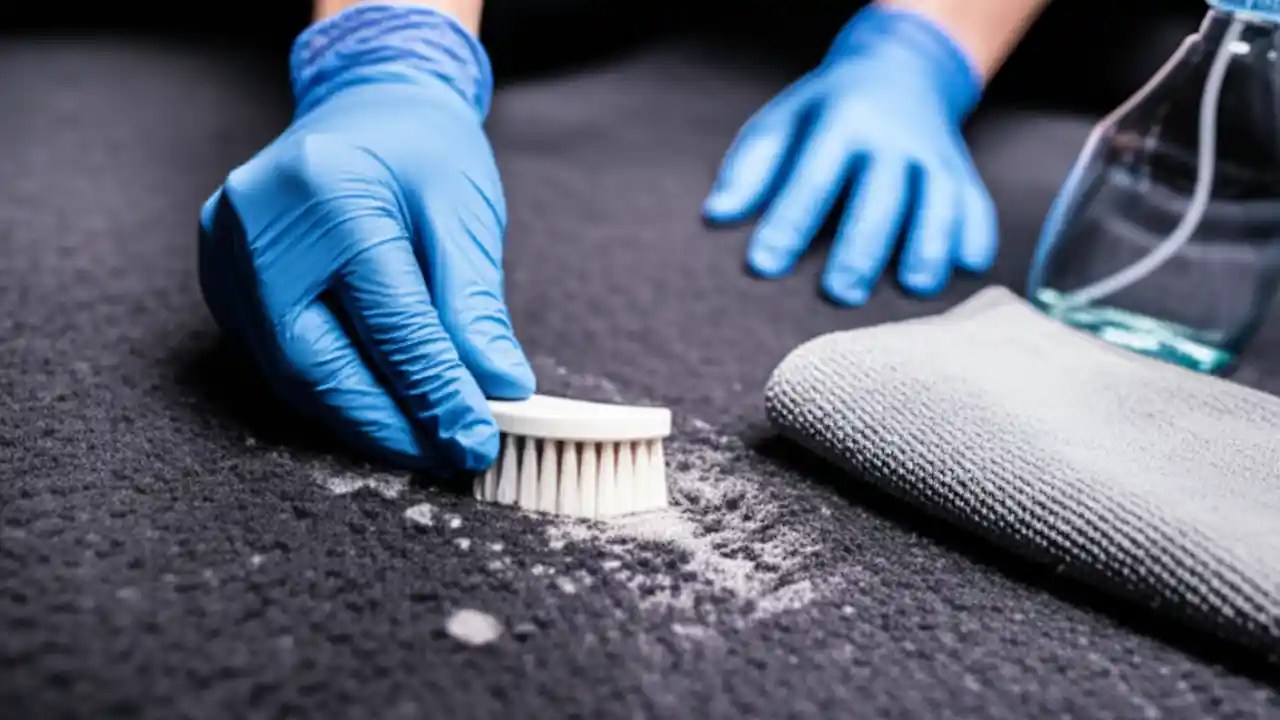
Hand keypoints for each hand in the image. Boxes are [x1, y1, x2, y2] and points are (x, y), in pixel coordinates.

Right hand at [198, 4, 533, 473]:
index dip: (436, 392)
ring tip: (421, 444)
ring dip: (359, 419)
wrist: (366, 104)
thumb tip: (494, 390)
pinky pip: (277, 359)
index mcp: (325, 193)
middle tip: (445, 455)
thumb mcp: (464, 218)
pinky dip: (332, 393)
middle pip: (318, 362)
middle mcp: (255, 226)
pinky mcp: (221, 281)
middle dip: (387, 423)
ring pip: (291, 373)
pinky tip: (378, 412)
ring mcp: (224, 255)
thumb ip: (473, 309)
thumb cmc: (421, 150)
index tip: (476, 440)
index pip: (388, 322)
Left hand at [703, 5, 998, 305]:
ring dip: (928, 247)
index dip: (787, 223)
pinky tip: (962, 271)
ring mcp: (935, 158)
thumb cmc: (825, 113)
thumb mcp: (781, 123)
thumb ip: (749, 169)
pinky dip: (974, 240)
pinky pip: (977, 209)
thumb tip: (716, 215)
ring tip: (912, 289)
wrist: (901, 70)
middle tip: (841, 294)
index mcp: (841, 122)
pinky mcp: (964, 177)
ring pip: (939, 204)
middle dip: (862, 247)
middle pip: (881, 197)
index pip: (812, 177)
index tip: (763, 266)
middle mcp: (893, 140)